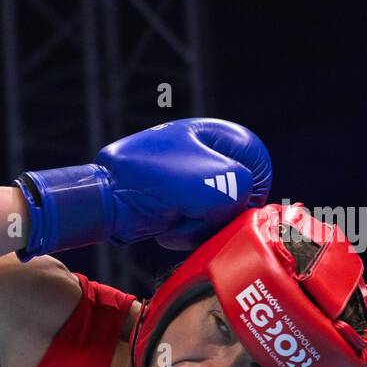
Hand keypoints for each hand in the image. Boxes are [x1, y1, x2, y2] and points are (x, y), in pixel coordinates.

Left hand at [15, 118, 272, 257]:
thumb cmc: (156, 181)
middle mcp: (209, 155)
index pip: (259, 168)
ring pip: (219, 216)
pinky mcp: (178, 203)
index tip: (226, 203)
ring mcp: (193, 180)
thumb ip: (244, 191)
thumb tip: (235, 208)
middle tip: (192, 213)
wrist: (107, 197)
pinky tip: (167, 227)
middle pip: (240, 197)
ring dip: (199, 226)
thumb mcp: (214, 183)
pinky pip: (197, 224)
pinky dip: (185, 232)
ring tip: (174, 219)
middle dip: (217, 214)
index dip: (246, 193)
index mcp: (221, 135)